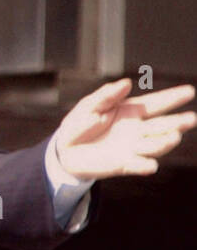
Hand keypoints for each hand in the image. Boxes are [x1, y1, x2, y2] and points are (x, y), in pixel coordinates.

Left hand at [54, 79, 195, 178]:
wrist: (65, 150)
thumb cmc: (79, 123)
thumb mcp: (90, 105)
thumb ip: (107, 95)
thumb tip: (126, 83)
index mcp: (132, 111)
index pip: (156, 103)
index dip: (173, 97)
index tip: (189, 91)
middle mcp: (138, 129)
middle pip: (163, 125)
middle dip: (178, 122)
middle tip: (191, 119)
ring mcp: (133, 147)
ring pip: (155, 145)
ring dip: (165, 142)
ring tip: (174, 137)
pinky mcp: (124, 164)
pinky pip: (137, 165)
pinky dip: (145, 166)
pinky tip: (150, 165)